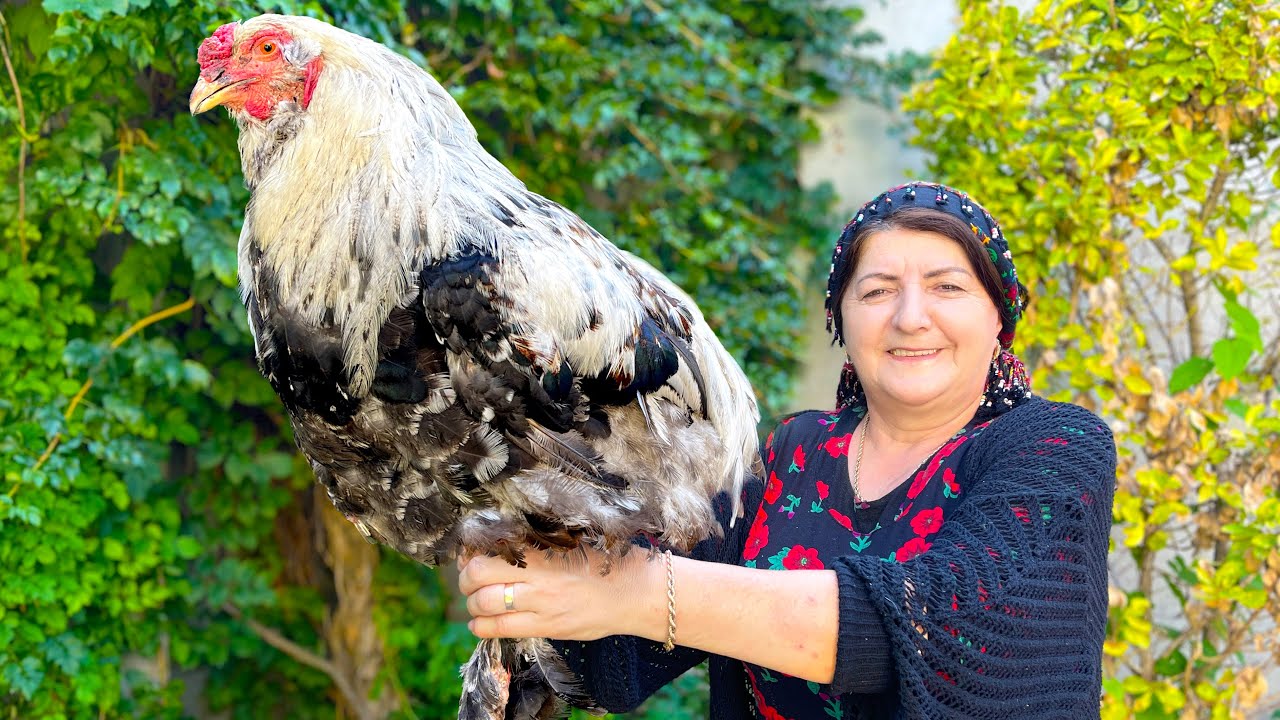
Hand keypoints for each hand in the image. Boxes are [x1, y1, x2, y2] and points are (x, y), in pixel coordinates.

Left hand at [457, 547, 663, 641]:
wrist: (633, 593)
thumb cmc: (605, 562)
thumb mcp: (572, 541)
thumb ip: (540, 541)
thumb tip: (502, 538)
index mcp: (545, 552)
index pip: (491, 550)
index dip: (471, 553)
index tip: (469, 553)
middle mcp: (539, 579)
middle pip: (479, 576)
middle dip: (466, 577)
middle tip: (468, 577)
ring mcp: (542, 606)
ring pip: (485, 605)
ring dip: (471, 603)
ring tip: (475, 600)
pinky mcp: (547, 628)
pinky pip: (501, 630)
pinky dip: (481, 626)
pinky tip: (479, 622)